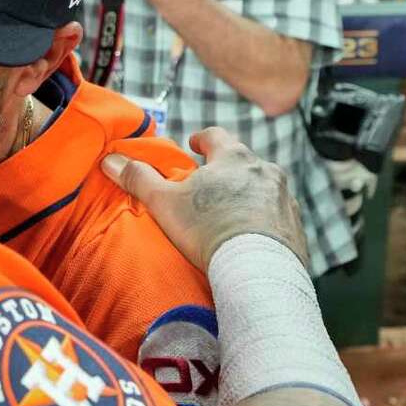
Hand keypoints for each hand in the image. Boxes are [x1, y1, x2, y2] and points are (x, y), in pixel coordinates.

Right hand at [101, 126, 309, 269]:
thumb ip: (138, 179)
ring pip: (262, 187)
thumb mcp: (164, 203)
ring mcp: (283, 197)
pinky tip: (251, 237)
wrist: (256, 269)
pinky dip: (265, 220)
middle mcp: (264, 170)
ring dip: (248, 194)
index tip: (194, 146)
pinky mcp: (295, 225)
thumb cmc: (208, 230)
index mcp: (233, 157)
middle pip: (242, 161)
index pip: (215, 135)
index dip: (202, 139)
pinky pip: (278, 216)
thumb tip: (110, 160)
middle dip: (226, 169)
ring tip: (231, 214)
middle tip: (209, 185)